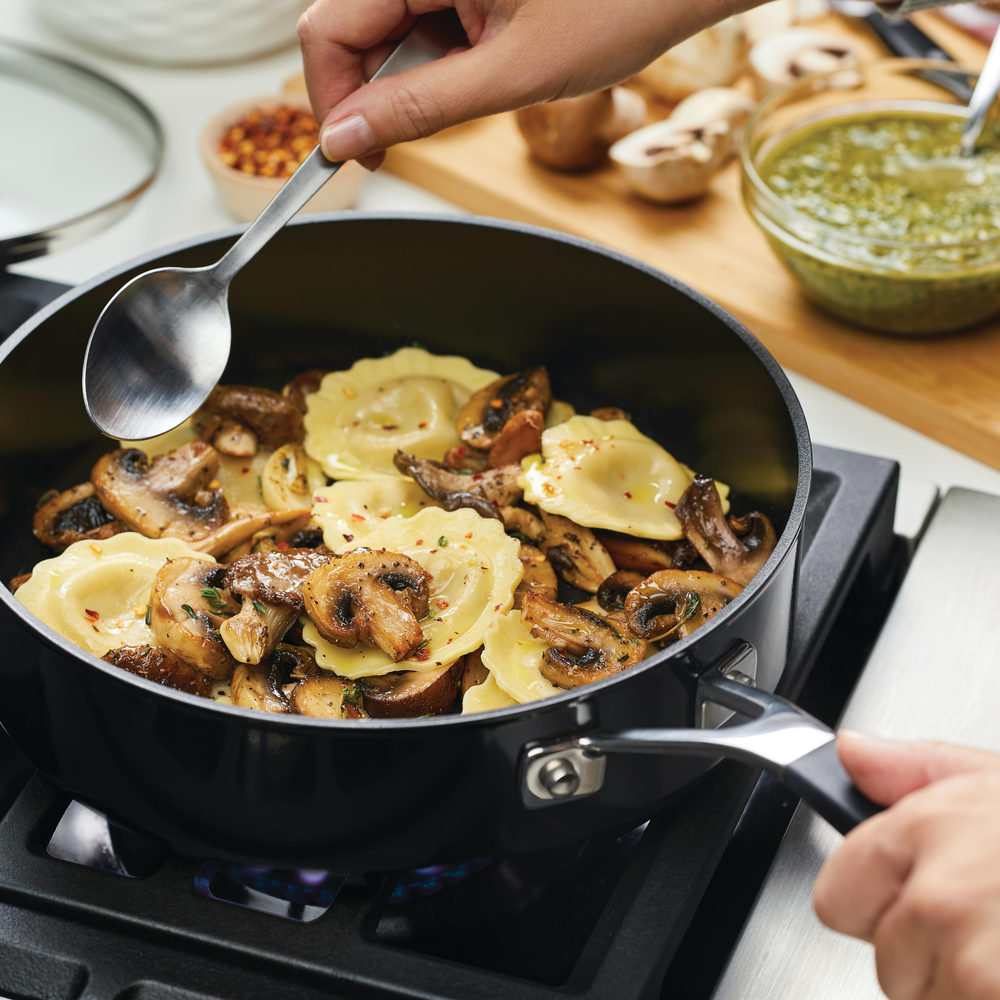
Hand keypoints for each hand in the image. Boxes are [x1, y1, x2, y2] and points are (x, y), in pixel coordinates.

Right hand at [297, 0, 748, 168]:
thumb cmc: (619, 5)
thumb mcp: (511, 74)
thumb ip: (419, 108)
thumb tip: (344, 139)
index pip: (327, 29)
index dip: (332, 101)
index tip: (353, 154)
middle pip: (348, 27)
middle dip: (368, 94)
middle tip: (400, 145)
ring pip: (383, 29)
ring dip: (406, 80)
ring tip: (473, 91)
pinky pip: (421, 19)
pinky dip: (436, 60)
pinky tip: (481, 67)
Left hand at [814, 732, 999, 999]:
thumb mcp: (999, 783)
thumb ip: (917, 767)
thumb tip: (852, 751)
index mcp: (928, 831)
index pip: (835, 895)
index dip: (875, 901)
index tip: (912, 895)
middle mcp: (935, 901)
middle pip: (884, 958)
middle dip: (926, 952)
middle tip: (984, 923)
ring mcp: (968, 967)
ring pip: (925, 997)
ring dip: (961, 986)